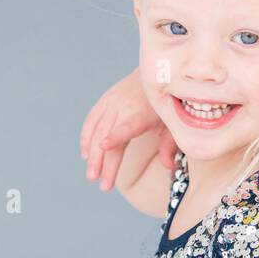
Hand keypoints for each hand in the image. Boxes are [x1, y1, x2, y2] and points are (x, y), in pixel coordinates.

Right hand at [79, 69, 177, 190]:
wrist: (156, 73)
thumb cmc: (167, 102)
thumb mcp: (173, 123)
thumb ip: (169, 145)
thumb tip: (168, 166)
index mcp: (143, 112)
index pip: (127, 126)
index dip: (115, 135)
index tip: (104, 146)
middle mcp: (124, 106)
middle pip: (108, 135)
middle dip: (103, 161)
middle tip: (102, 184)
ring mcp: (112, 102)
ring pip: (96, 130)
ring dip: (92, 155)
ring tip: (92, 176)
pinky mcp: (105, 100)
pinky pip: (91, 120)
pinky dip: (86, 137)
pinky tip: (85, 155)